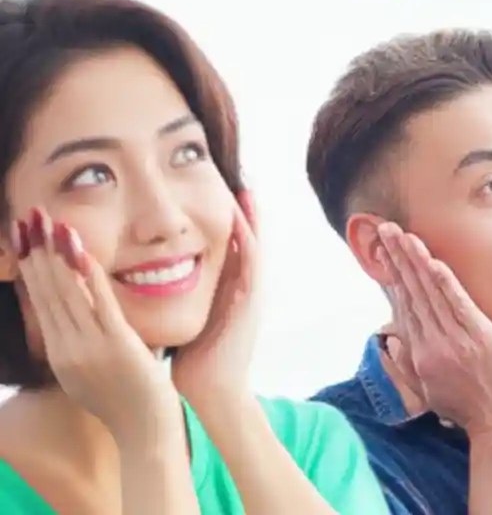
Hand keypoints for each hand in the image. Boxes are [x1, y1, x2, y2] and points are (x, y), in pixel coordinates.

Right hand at [12, 209, 180, 444]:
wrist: (146, 430)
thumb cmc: (125, 400)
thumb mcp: (91, 370)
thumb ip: (82, 342)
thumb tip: (79, 313)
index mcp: (59, 353)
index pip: (39, 301)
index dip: (29, 266)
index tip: (22, 236)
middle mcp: (67, 348)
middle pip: (44, 291)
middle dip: (35, 250)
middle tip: (27, 215)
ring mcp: (89, 346)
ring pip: (65, 292)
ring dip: (55, 253)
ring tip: (47, 220)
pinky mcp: (116, 345)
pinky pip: (98, 303)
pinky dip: (87, 273)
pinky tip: (80, 247)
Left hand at [171, 191, 259, 405]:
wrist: (211, 393)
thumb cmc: (194, 365)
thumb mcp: (188, 322)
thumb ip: (181, 304)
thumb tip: (154, 288)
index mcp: (231, 293)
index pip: (233, 249)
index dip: (230, 222)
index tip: (219, 195)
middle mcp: (246, 289)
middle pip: (249, 241)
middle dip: (245, 212)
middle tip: (241, 180)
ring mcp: (252, 294)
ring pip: (255, 244)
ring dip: (251, 216)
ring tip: (246, 187)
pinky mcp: (251, 300)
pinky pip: (253, 260)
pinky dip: (249, 237)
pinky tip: (241, 215)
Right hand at [375, 222, 491, 436]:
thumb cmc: (473, 409)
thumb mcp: (429, 391)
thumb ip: (407, 365)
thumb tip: (390, 339)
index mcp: (420, 355)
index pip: (404, 306)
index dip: (394, 277)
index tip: (385, 252)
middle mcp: (430, 346)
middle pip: (410, 293)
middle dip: (397, 259)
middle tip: (386, 229)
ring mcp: (453, 341)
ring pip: (428, 293)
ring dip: (414, 260)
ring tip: (402, 234)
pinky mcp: (478, 338)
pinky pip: (457, 303)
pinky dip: (443, 281)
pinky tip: (432, 261)